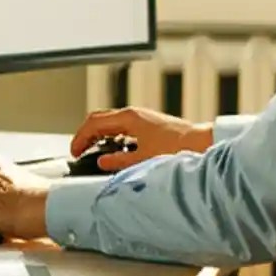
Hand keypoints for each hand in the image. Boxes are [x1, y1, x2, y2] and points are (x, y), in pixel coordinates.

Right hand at [70, 106, 211, 171]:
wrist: (201, 143)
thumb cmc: (177, 149)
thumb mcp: (142, 160)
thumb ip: (118, 161)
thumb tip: (101, 161)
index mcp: (128, 118)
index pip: (93, 123)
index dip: (80, 138)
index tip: (74, 152)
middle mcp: (134, 114)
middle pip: (99, 119)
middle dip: (86, 134)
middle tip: (79, 150)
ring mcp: (142, 117)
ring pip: (110, 121)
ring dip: (99, 135)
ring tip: (94, 151)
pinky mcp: (149, 124)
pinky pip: (122, 126)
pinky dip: (111, 135)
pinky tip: (115, 149)